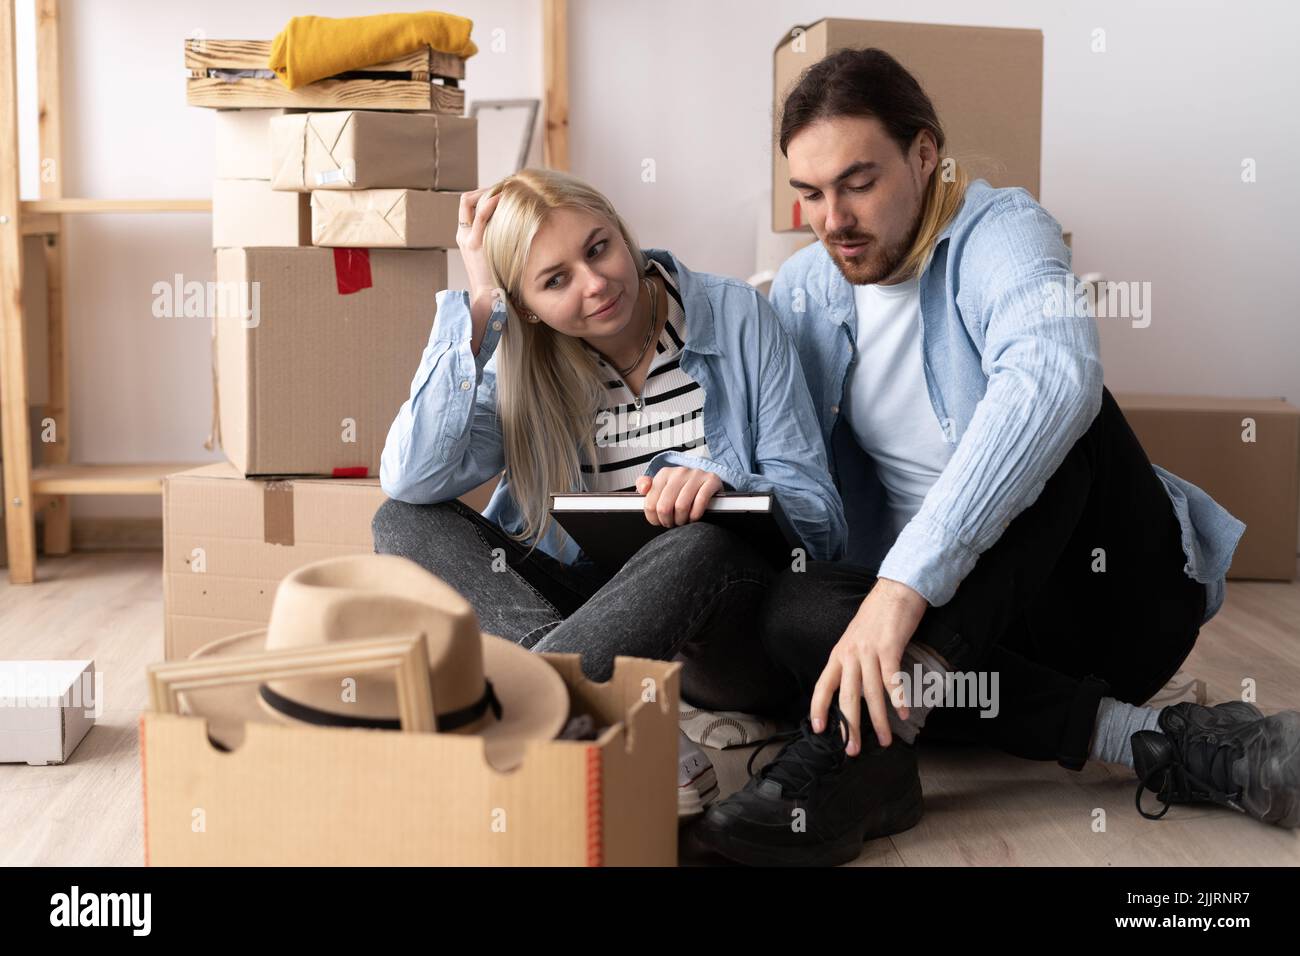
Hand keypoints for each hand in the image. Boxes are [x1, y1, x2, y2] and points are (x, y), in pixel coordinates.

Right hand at [456, 187, 503, 340]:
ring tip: (507, 189)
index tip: (502, 194)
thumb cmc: (498, 280)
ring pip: (470, 201)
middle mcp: (463, 235)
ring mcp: (467, 238)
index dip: (483, 195)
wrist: (489, 299)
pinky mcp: (475, 243)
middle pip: (466, 199)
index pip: (467, 205)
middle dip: (485, 190)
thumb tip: (517, 229)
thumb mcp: (496, 256)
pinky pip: (480, 215)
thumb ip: (499, 241)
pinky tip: (504, 198)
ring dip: (489, 191)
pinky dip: (491, 202)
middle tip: (505, 189)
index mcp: (466, 237)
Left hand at [634, 467, 723, 527]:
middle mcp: (679, 472)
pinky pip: (700, 502)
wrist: (708, 482)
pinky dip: (695, 515)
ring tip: (682, 521)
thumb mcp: (663, 486)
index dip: (654, 518)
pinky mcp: (711, 480)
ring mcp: (696, 475)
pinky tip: (694, 517)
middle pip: (664, 507)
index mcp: (664, 473)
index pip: (650, 503)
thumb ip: (646, 486)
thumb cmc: (684, 488)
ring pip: (681, 506)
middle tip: (671, 523)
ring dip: (681, 520)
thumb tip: (642, 488)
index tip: (659, 521)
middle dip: (667, 521)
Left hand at [810, 577, 928, 753]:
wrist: (895, 590)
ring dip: (879, 720)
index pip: (823, 686)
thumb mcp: (854, 639)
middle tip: (852, 750)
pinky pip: (891, 678)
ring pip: (871, 693)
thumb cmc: (877, 616)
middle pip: (847, 697)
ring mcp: (869, 651)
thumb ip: (851, 662)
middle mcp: (850, 654)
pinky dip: (897, 697)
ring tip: (885, 740)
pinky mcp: (889, 647)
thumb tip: (851, 687)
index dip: (819, 708)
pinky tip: (902, 713)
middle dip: (850, 727)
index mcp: (838, 654)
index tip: (818, 730)